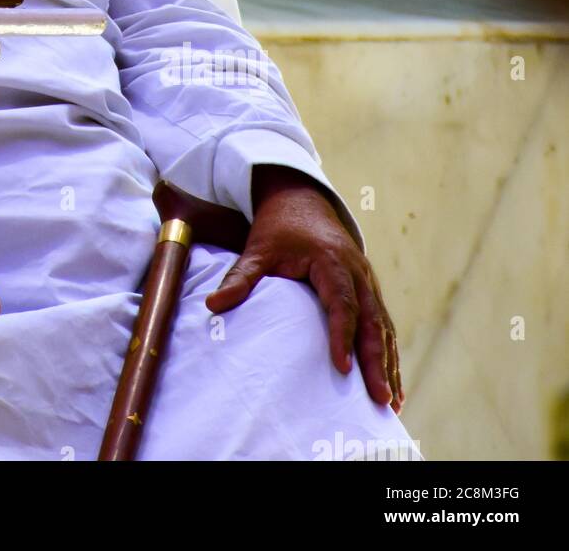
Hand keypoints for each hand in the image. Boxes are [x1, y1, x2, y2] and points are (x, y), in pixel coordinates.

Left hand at [204, 165, 402, 411]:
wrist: (302, 201)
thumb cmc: (278, 228)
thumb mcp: (257, 249)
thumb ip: (240, 278)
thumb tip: (212, 305)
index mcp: (331, 261)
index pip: (341, 302)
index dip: (342, 335)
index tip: (342, 368)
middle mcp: (357, 272)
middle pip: (372, 320)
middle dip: (377, 361)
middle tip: (380, 398)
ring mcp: (368, 281)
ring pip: (383, 325)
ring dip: (389, 363)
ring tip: (392, 403)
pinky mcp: (369, 290)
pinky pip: (383, 323)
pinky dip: (390, 353)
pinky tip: (392, 382)